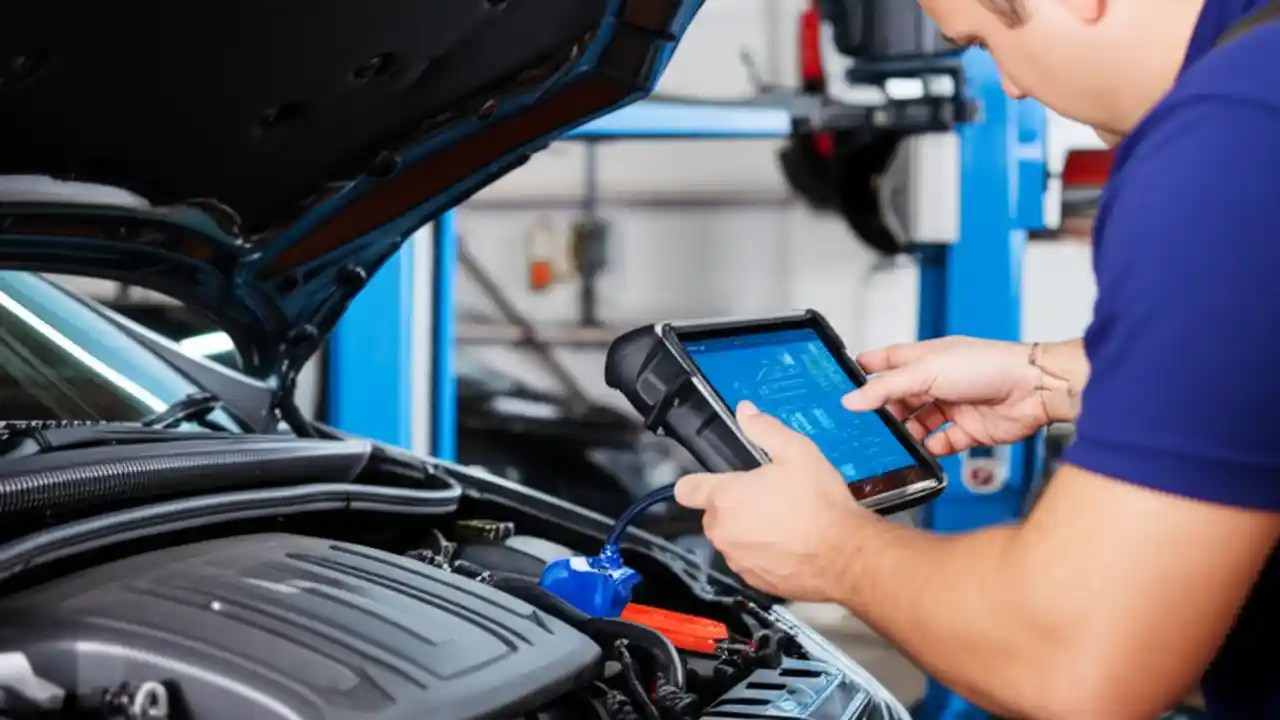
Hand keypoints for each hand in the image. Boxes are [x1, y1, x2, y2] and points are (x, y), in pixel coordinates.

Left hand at [674, 401, 869, 602]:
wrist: (846, 555)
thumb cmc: (819, 502)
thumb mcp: (797, 451)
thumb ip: (764, 429)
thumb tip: (744, 410)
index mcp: (725, 497)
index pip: (687, 490)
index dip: (695, 484)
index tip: (708, 483)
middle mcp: (723, 531)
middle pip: (714, 515)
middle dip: (733, 506)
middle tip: (768, 498)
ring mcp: (737, 560)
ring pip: (732, 540)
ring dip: (747, 532)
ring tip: (783, 523)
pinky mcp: (754, 581)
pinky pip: (749, 562)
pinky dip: (762, 555)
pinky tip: (789, 546)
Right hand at [842, 336, 1070, 456]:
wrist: (1032, 388)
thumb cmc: (988, 365)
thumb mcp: (926, 371)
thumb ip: (886, 387)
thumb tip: (852, 399)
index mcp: (923, 359)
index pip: (886, 362)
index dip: (865, 370)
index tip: (843, 381)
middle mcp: (936, 382)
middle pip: (898, 399)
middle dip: (882, 411)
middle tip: (863, 424)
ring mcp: (951, 407)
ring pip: (917, 424)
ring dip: (905, 433)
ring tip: (890, 442)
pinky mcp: (966, 430)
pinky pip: (940, 444)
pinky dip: (930, 449)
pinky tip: (923, 450)